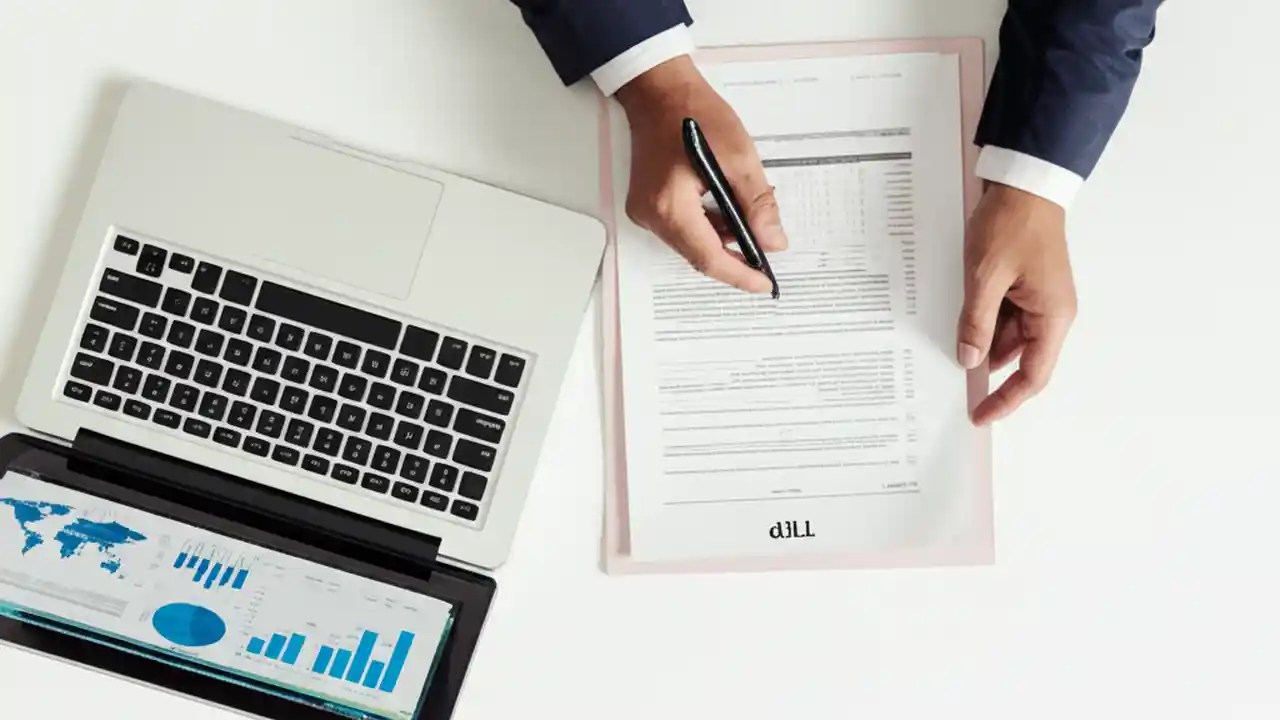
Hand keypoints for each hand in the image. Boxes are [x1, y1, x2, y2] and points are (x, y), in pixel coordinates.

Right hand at [617, 56, 787, 292]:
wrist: (658, 90)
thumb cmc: (693, 113)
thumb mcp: (739, 157)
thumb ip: (758, 204)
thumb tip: (773, 240)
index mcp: (670, 205)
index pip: (708, 257)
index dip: (740, 274)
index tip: (764, 283)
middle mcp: (651, 215)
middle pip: (698, 254)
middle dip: (735, 256)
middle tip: (767, 252)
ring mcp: (646, 212)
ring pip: (692, 243)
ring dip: (723, 238)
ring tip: (751, 217)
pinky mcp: (649, 205)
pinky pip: (682, 228)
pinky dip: (709, 225)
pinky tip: (728, 207)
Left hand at [958, 184, 1076, 425]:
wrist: (1024, 182)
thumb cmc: (1013, 223)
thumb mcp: (986, 276)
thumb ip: (977, 322)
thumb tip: (969, 359)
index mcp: (1053, 315)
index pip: (1033, 375)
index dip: (1006, 399)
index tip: (980, 413)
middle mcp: (1051, 312)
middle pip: (1019, 357)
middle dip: (986, 366)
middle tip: (950, 376)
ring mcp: (1039, 298)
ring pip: (1008, 336)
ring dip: (981, 339)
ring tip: (950, 336)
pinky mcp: (1026, 285)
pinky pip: (1004, 314)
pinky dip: (982, 320)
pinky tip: (960, 318)